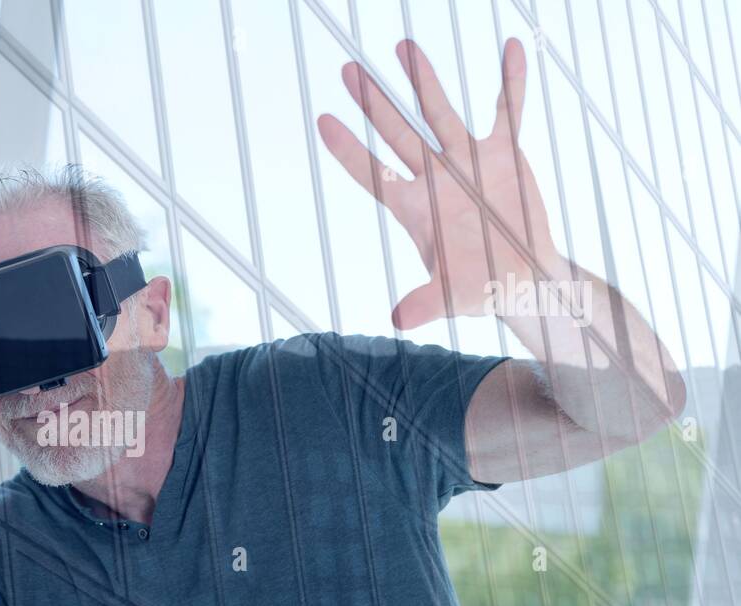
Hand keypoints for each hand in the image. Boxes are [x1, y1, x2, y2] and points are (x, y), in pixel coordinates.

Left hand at [318, 38, 562, 327]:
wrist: (522, 278)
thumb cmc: (479, 290)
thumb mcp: (451, 297)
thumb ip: (425, 302)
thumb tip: (398, 319)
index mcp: (414, 207)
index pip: (371, 172)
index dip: (347, 149)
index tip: (323, 121)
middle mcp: (434, 177)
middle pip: (397, 132)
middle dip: (374, 102)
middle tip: (348, 70)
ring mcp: (467, 161)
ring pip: (440, 112)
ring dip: (425, 80)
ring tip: (404, 45)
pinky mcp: (504, 154)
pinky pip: (508, 110)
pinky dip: (511, 83)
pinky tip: (510, 49)